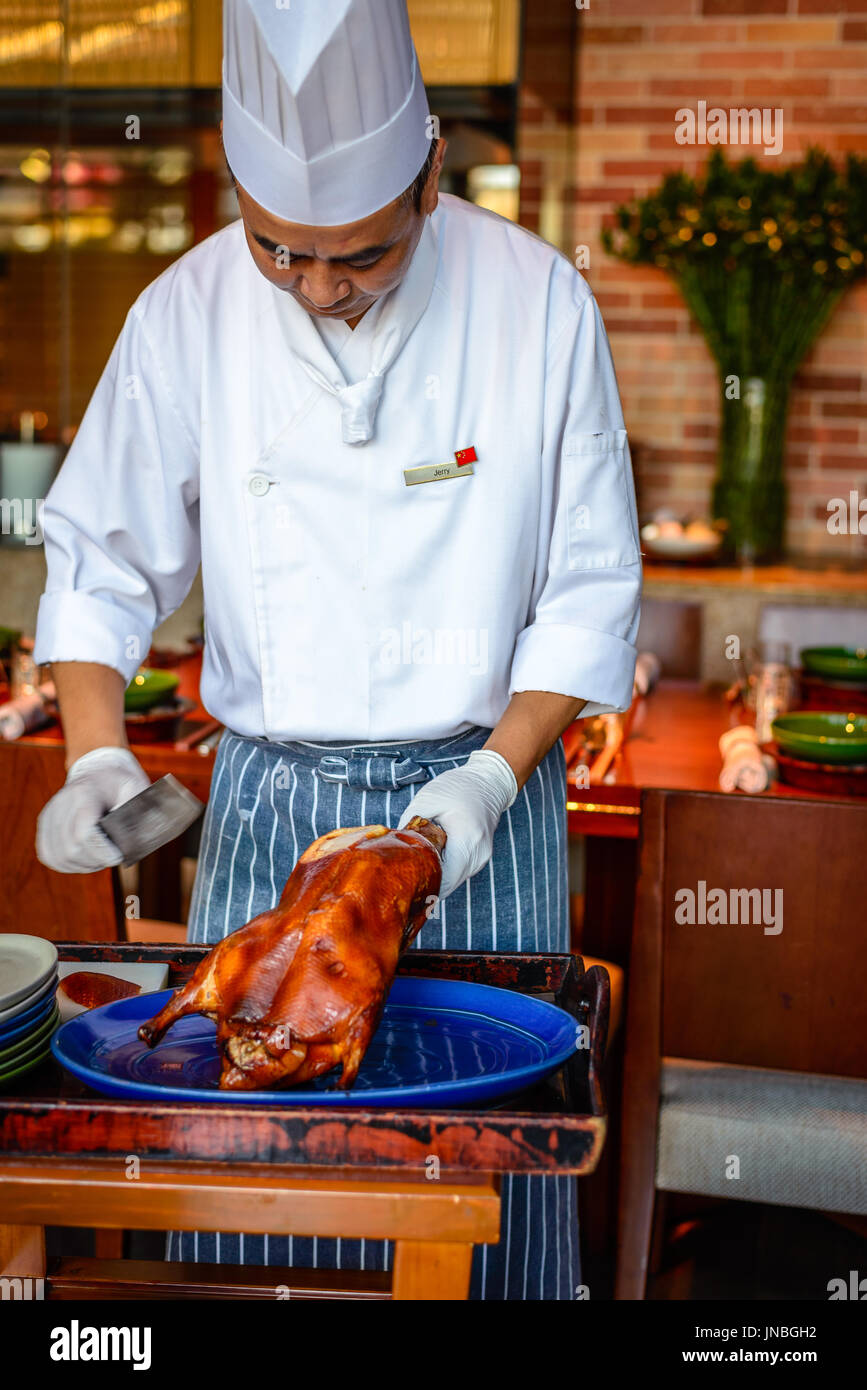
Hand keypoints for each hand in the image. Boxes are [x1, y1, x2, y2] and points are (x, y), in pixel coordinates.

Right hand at [36, 746, 149, 873]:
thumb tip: (130, 842)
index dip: (101, 852)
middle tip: (112, 856)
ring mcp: (49, 814)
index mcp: (85, 793)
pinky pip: (50, 856)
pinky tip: (85, 858)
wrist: (98, 771)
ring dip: (83, 864)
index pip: (85, 833)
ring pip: (59, 857)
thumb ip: (136, 814)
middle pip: (72, 850)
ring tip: (100, 856)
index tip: (118, 857)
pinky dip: (68, 864)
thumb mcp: (136, 790)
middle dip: (95, 860)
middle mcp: (62, 803)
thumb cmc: (120, 785)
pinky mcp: (44, 825)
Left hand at [398, 749, 517, 899]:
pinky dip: (442, 869)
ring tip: (414, 865)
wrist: (489, 782)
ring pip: (451, 881)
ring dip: (433, 876)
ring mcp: (481, 859)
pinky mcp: (479, 858)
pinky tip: (429, 858)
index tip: (400, 881)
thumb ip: (410, 825)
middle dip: (423, 882)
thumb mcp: (427, 800)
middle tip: (400, 875)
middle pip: (446, 885)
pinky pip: (457, 873)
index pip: (442, 880)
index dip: (420, 884)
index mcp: (467, 840)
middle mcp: (478, 855)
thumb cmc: (458, 787)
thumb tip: (395, 848)